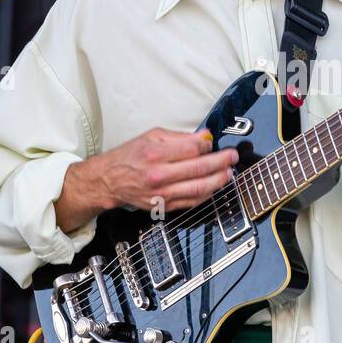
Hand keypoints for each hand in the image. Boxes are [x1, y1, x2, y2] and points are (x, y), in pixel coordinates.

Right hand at [56, 127, 237, 230]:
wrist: (109, 181)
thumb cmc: (129, 156)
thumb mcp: (151, 137)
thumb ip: (179, 137)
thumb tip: (204, 137)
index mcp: (155, 154)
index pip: (191, 149)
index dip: (208, 146)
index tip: (215, 143)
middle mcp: (159, 175)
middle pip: (199, 169)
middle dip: (221, 162)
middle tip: (232, 157)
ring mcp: (162, 193)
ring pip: (199, 188)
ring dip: (219, 180)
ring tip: (229, 173)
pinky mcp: (164, 205)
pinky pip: (192, 202)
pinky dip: (207, 194)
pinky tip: (215, 186)